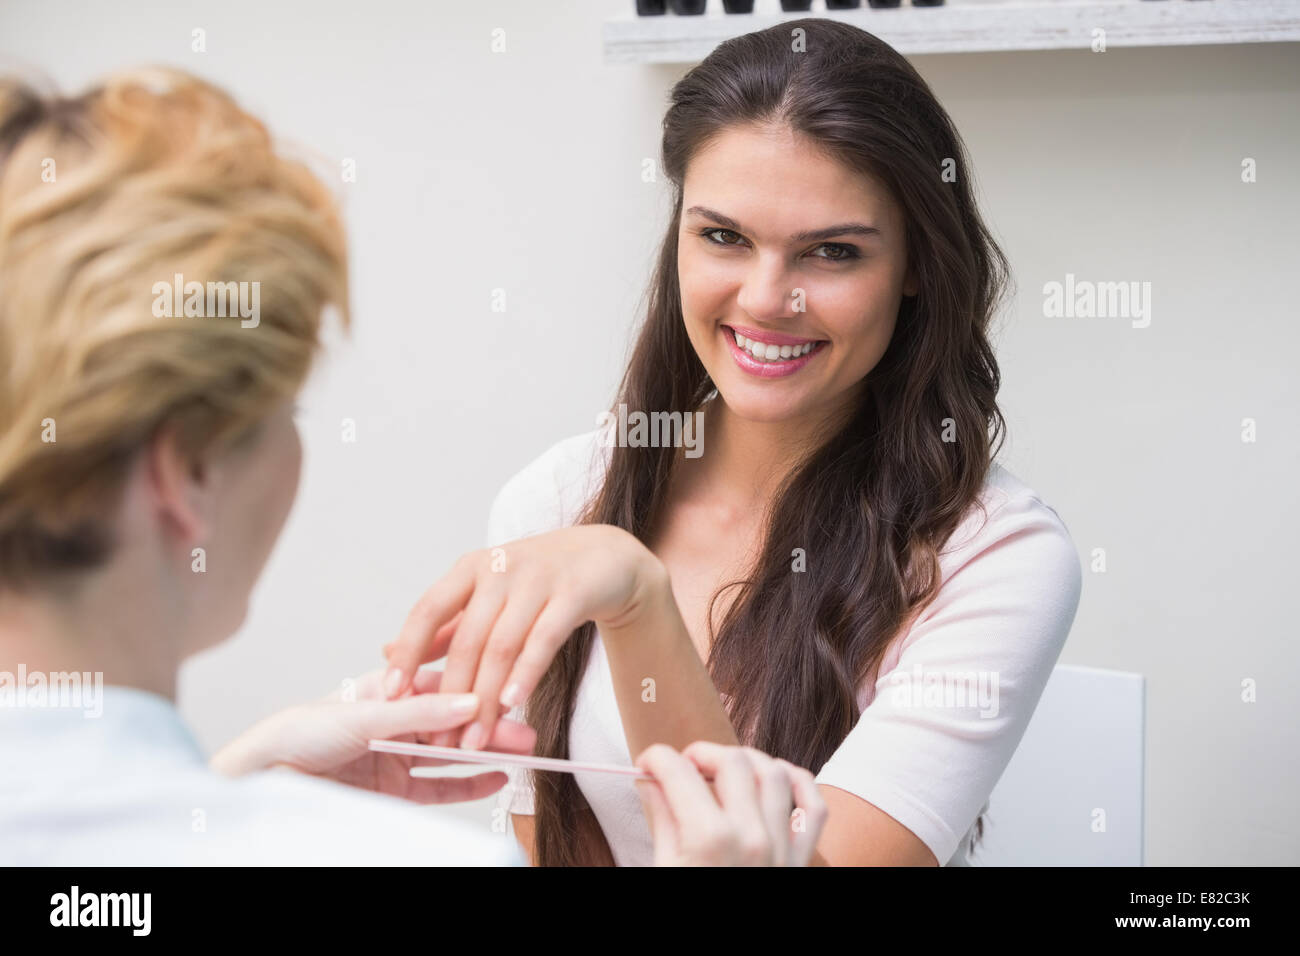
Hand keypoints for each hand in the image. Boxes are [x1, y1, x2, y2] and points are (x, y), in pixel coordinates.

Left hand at [209, 667, 535, 803]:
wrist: (265, 777)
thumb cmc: (301, 733)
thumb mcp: (365, 716)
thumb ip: (419, 712)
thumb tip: (469, 701)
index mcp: (390, 690)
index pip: (443, 689)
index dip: (477, 694)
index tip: (507, 698)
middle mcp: (396, 721)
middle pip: (454, 724)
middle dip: (491, 726)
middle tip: (526, 733)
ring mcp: (397, 756)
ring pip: (452, 754)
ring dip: (487, 754)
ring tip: (523, 754)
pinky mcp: (393, 791)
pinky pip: (439, 787)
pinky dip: (469, 783)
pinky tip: (497, 777)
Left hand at [383, 524, 668, 750]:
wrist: (605, 557)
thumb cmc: (538, 580)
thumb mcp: (486, 595)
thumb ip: (444, 626)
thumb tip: (388, 653)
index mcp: (469, 569)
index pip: (428, 610)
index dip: (408, 652)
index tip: (391, 692)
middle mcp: (499, 569)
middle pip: (467, 639)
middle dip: (451, 695)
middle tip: (440, 740)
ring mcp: (537, 579)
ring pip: (502, 646)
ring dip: (486, 698)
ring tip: (475, 739)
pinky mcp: (573, 593)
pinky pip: (544, 640)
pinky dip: (525, 674)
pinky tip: (513, 704)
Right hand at [634, 742, 826, 866]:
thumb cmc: (689, 920)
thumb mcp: (664, 871)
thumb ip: (662, 821)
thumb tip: (650, 781)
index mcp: (709, 839)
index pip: (678, 771)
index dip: (657, 759)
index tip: (648, 764)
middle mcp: (751, 837)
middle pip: (732, 761)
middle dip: (702, 754)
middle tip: (684, 768)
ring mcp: (782, 847)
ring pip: (775, 772)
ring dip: (747, 761)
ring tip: (724, 773)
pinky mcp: (801, 860)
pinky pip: (813, 805)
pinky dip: (797, 783)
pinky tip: (772, 781)